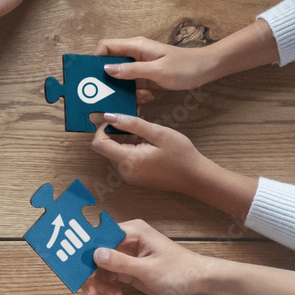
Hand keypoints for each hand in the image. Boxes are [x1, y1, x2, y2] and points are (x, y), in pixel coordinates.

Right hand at [82, 219, 209, 294]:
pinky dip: (108, 288)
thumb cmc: (179, 271)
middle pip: (96, 254)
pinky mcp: (128, 268)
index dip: (86, 253)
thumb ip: (120, 262)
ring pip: (100, 268)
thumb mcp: (148, 269)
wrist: (199, 282)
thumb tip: (94, 253)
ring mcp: (126, 254)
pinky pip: (109, 276)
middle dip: (92, 275)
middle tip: (91, 294)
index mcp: (131, 231)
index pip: (99, 237)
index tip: (79, 272)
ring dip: (100, 285)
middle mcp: (125, 240)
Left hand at [91, 113, 208, 192]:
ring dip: (124, 140)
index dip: (102, 129)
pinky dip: (130, 149)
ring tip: (144, 133)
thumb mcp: (158, 133)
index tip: (116, 120)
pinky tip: (147, 143)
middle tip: (134, 123)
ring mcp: (130, 177)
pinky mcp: (136, 178)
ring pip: (116, 153)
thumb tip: (109, 116)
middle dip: (115, 133)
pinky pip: (125, 160)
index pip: (98, 144)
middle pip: (106, 148)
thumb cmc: (181, 155)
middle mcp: (124, 171)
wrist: (196, 178)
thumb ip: (132, 123)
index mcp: (128, 160)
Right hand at [95, 36, 219, 102]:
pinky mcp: (146, 74)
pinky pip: (133, 83)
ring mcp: (141, 64)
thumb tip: (107, 69)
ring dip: (125, 89)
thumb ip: (131, 70)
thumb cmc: (184, 67)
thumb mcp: (157, 71)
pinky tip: (147, 98)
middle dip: (108, 79)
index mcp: (136, 46)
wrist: (206, 69)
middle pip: (110, 63)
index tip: (94, 76)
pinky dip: (136, 92)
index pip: (105, 46)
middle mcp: (135, 53)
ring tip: (137, 98)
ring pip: (121, 76)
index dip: (96, 58)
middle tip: (108, 93)